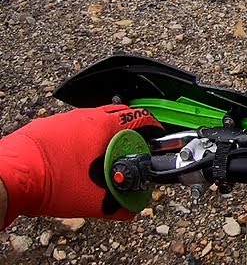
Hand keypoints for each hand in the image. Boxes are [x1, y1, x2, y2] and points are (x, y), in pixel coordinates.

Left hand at [0, 105, 160, 227]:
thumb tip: (131, 207)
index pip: (141, 119)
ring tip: (100, 159)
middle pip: (119, 116)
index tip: (155, 140)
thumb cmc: (50, 182)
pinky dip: (80, 141)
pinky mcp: (46, 128)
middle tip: (131, 149)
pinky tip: (74, 162)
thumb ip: (119, 204)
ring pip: (94, 122)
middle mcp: (86, 116)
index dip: (153, 130)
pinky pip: (72, 129)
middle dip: (129, 131)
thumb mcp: (93, 200)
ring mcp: (64, 120)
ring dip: (103, 136)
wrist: (8, 177)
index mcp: (104, 126)